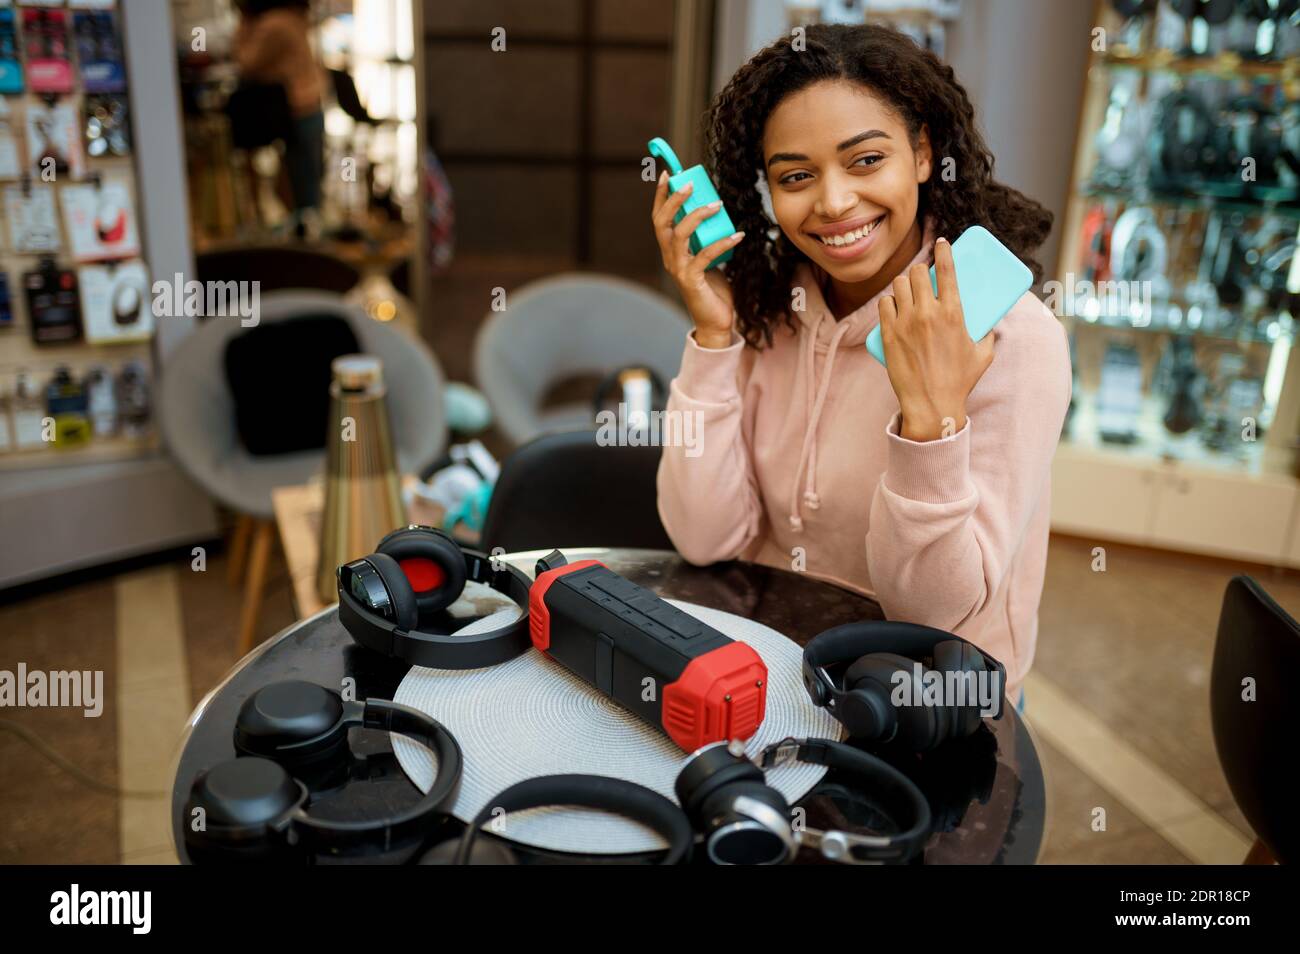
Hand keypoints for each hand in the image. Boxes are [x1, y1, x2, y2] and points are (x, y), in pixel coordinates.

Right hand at [652, 171, 744, 348]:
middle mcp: (670, 258)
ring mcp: (678, 270)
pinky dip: (722, 243)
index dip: (662, 196)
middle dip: (674, 200)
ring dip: (697, 216)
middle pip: (662, 223)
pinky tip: (738, 235)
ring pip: (679, 235)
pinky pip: (705, 256)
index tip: (670, 174)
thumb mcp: (709, 258)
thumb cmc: (714, 289)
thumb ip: (707, 239)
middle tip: (692, 184)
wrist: (715, 321)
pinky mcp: (692, 281)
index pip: (660, 218)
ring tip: (717, 205)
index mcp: (671, 250)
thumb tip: (718, 213)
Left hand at [878, 237, 993, 440]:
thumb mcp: (983, 354)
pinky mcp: (888, 334)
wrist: (930, 405)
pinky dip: (889, 301)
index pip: (946, 269)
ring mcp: (905, 322)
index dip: (943, 251)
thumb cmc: (959, 381)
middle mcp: (927, 313)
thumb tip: (991, 323)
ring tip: (908, 292)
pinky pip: (884, 304)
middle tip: (922, 277)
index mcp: (953, 312)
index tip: (941, 243)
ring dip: (904, 284)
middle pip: (917, 273)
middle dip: (920, 270)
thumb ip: (988, 333)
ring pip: (899, 285)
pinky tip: (894, 305)